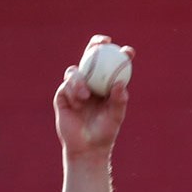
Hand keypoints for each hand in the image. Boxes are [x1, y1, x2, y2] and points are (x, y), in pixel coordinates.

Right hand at [56, 36, 134, 158]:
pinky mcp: (62, 96)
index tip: (128, 51)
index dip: (120, 54)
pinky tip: (78, 102)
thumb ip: (119, 100)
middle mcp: (90, 83)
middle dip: (95, 45)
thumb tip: (121, 83)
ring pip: (75, 71)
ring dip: (80, 80)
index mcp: (105, 85)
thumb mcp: (115, 117)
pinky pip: (65, 86)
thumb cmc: (104, 133)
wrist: (87, 148)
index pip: (111, 65)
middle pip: (90, 57)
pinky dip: (72, 92)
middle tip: (103, 43)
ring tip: (86, 95)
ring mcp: (75, 88)